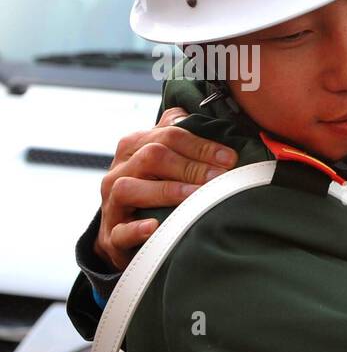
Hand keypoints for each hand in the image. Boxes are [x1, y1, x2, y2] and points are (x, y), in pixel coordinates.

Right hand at [95, 108, 237, 269]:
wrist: (124, 233)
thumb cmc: (152, 189)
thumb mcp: (163, 161)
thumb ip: (176, 136)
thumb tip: (196, 116)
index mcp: (134, 148)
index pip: (168, 135)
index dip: (201, 145)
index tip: (230, 158)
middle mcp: (119, 171)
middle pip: (151, 157)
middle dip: (190, 166)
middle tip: (221, 177)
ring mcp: (112, 203)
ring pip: (129, 188)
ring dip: (166, 191)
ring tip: (194, 196)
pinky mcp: (111, 235)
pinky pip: (119, 231)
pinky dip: (136, 230)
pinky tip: (155, 227)